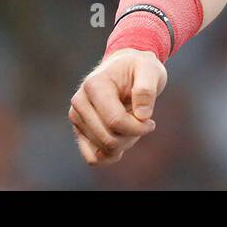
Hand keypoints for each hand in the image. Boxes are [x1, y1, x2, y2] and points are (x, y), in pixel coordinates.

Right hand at [69, 48, 166, 166]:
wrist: (125, 68)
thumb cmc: (139, 69)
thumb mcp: (150, 70)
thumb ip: (147, 90)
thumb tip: (142, 115)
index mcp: (94, 85)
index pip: (115, 121)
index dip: (138, 128)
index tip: (150, 122)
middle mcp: (80, 102)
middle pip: (108, 139)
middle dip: (132, 136)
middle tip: (142, 123)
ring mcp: (76, 117)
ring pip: (102, 150)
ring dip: (124, 143)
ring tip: (131, 124)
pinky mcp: (79, 130)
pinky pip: (92, 158)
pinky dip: (110, 156)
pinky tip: (123, 142)